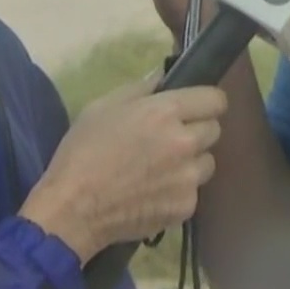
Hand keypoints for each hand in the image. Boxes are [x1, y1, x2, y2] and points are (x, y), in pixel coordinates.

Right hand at [20, 78, 227, 261]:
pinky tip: (153, 193)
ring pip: (207, 162)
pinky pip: (193, 192)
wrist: (74, 209)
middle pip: (214, 130)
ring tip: (162, 169)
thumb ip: (140, 89)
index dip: (205, 102)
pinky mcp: (186, 207)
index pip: (215, 100)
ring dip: (191, 162)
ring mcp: (188, 178)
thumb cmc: (83, 152)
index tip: (194, 108)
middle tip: (170, 140)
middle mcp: (185, 143)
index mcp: (165, 112)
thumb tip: (163, 78)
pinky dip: (179, 191)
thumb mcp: (102, 107)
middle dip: (196, 131)